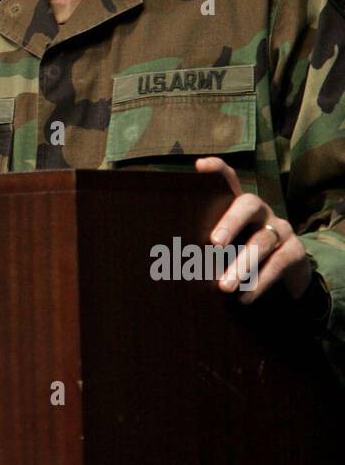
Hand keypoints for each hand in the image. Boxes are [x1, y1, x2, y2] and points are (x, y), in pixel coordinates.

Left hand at [194, 156, 312, 302]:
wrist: (286, 277)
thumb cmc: (241, 256)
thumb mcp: (225, 247)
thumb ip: (207, 245)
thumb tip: (168, 261)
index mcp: (239, 207)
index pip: (230, 180)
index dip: (218, 170)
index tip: (199, 166)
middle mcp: (261, 212)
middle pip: (248, 205)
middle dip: (230, 222)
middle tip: (213, 243)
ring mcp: (280, 229)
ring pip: (262, 240)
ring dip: (243, 264)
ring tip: (225, 286)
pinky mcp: (295, 251)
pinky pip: (279, 263)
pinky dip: (260, 282)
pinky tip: (244, 297)